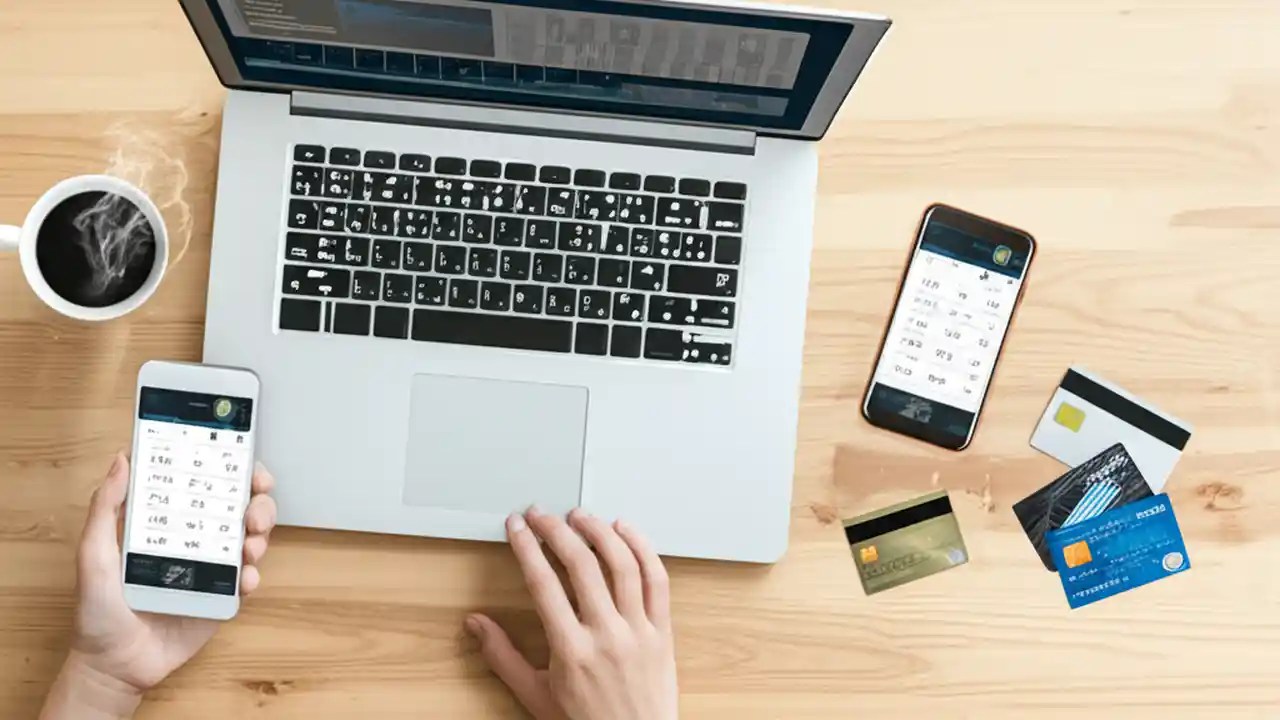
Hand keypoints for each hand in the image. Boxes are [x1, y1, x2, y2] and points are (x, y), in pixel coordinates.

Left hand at [41, 453, 277, 718]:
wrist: (115, 665)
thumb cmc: (98, 610)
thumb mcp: (94, 555)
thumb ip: (105, 508)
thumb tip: (121, 460)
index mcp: (167, 522)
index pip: (205, 484)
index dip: (231, 468)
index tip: (244, 460)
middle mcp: (195, 540)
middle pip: (241, 507)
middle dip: (259, 502)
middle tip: (254, 512)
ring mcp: (212, 568)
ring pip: (252, 538)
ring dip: (260, 535)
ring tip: (250, 546)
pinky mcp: (222, 597)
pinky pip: (248, 579)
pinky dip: (253, 575)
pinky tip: (244, 579)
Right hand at [466, 508, 677, 719]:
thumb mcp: (535, 695)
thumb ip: (503, 656)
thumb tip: (475, 624)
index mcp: (571, 651)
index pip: (543, 584)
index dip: (526, 547)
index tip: (516, 527)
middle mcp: (607, 636)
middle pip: (581, 566)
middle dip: (556, 531)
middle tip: (541, 514)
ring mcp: (639, 631)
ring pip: (622, 565)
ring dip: (599, 532)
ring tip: (580, 516)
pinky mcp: (663, 631)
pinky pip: (657, 580)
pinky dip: (642, 548)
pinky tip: (625, 531)